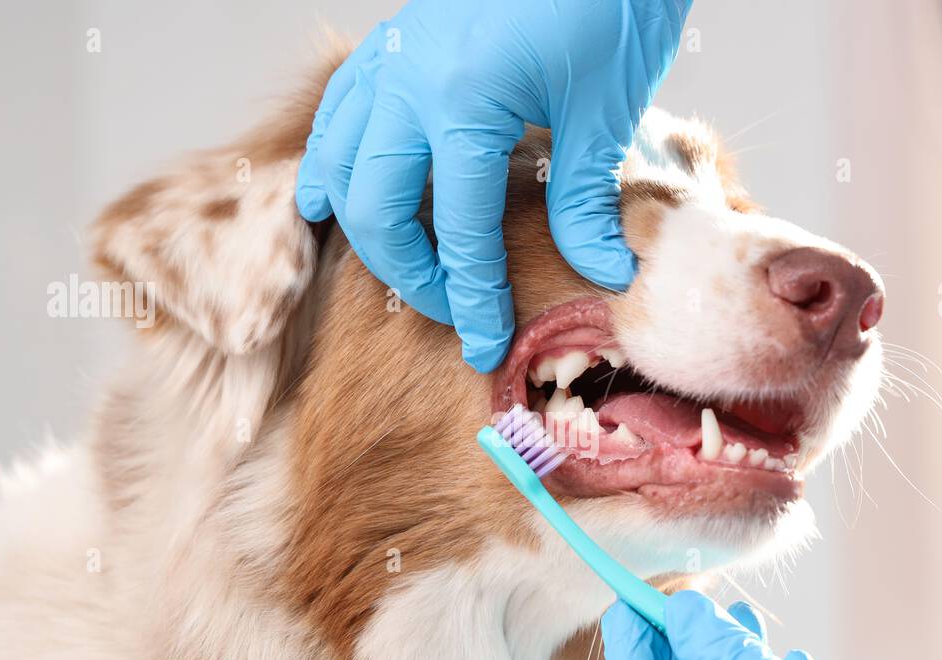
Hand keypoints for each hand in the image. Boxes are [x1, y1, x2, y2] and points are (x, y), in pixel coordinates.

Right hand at [295, 0, 691, 371]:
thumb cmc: (605, 2)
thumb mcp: (605, 107)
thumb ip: (587, 198)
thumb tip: (603, 272)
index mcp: (460, 103)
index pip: (456, 231)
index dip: (471, 298)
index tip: (485, 345)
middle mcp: (404, 84)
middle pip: (373, 212)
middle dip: (410, 275)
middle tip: (454, 309)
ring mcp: (388, 60)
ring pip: (336, 166)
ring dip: (364, 227)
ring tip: (405, 266)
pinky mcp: (390, 45)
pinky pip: (337, 116)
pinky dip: (335, 164)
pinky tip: (344, 195)